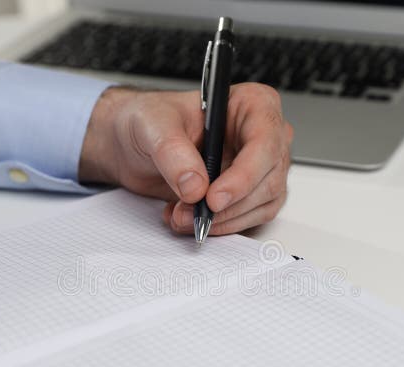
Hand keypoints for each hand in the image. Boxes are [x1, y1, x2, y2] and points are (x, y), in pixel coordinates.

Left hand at [79, 83, 292, 234]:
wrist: (135, 145)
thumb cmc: (149, 121)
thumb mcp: (153, 125)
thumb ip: (173, 152)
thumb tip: (196, 186)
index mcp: (251, 105)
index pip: (265, 142)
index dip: (244, 175)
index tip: (213, 198)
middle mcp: (261, 136)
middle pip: (268, 179)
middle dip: (228, 205)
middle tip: (189, 213)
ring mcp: (259, 168)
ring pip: (261, 205)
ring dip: (222, 220)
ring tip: (182, 216)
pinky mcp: (249, 194)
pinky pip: (248, 218)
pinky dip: (220, 226)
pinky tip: (190, 217)